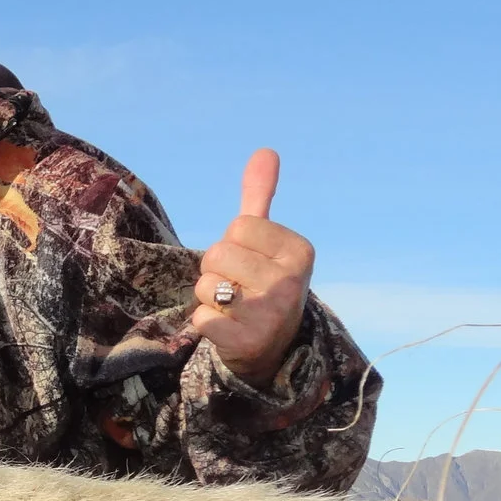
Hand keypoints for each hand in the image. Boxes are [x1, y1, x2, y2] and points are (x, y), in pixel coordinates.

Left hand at [189, 148, 312, 387]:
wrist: (272, 348)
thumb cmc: (261, 284)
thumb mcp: (265, 242)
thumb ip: (260, 198)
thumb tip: (265, 152)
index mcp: (300, 252)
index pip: (238, 227)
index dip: (233, 244)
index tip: (249, 264)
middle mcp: (291, 282)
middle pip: (218, 253)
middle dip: (217, 270)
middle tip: (237, 287)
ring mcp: (271, 314)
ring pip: (207, 284)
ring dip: (209, 297)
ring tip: (232, 307)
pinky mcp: (247, 341)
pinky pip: (201, 317)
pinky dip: (206, 323)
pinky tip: (228, 328)